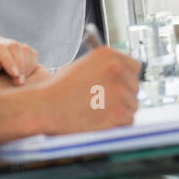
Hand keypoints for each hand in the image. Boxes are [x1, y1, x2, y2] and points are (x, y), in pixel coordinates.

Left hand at [0, 36, 39, 84]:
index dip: (8, 60)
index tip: (15, 75)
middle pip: (14, 46)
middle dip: (20, 64)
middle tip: (20, 82)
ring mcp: (10, 45)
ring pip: (25, 48)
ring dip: (27, 66)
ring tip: (21, 81)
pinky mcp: (20, 50)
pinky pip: (32, 53)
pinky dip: (32, 65)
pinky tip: (25, 76)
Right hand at [23, 46, 139, 134]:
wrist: (43, 107)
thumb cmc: (57, 89)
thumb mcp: (82, 66)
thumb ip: (104, 67)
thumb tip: (122, 75)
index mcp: (107, 55)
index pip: (134, 66)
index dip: (127, 78)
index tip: (121, 86)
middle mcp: (116, 69)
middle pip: (135, 85)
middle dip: (124, 95)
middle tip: (106, 103)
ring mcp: (119, 90)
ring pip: (133, 104)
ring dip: (121, 110)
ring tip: (100, 112)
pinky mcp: (118, 111)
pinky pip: (129, 119)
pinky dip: (118, 123)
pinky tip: (102, 120)